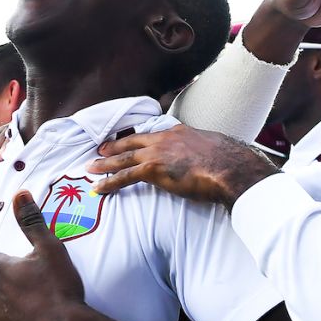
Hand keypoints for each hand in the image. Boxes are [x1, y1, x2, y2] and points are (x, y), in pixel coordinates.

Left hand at [88, 125, 277, 205]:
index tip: (130, 140)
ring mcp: (157, 152)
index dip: (138, 138)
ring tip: (90, 168)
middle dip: (115, 146)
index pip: (153, 133)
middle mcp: (165, 138)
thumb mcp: (215, 150)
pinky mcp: (153, 169)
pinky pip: (125, 176)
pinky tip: (98, 188)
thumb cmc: (229, 162)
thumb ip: (205, 153)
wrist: (230, 168)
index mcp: (180, 132)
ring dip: (105, 164)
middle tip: (101, 150)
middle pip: (133, 140)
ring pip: (123, 157)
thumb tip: (210, 160)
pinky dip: (109, 182)